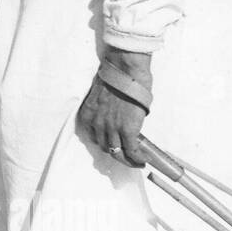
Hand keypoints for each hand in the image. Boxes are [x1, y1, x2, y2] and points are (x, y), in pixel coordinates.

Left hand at [78, 47, 151, 166]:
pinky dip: (138, 158)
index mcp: (88, 115)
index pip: (93, 136)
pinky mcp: (127, 130)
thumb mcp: (102, 94)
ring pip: (117, 152)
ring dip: (127, 160)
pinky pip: (132, 150)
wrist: (125, 69)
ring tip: (136, 161)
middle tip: (125, 155)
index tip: (113, 144)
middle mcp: (96, 124)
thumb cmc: (117, 76)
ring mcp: (112, 128)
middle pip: (104, 146)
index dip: (104, 142)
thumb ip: (105, 109)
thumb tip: (117, 115)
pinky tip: (144, 159)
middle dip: (114, 152)